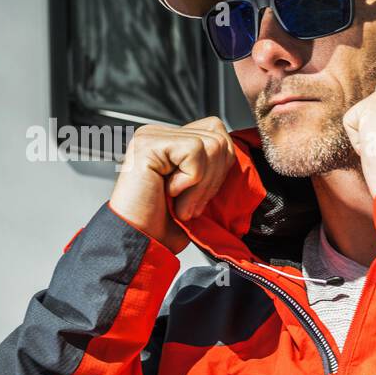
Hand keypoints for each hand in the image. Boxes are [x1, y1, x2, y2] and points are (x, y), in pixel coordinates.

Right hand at [110, 117, 235, 253]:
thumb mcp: (199, 190)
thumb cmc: (165, 223)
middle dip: (214, 179)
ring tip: (181, 203)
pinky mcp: (148, 144)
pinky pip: (194, 151)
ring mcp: (152, 136)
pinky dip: (190, 180)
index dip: (220, 168)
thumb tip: (232, 151)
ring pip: (210, 144)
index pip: (217, 133)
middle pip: (218, 137)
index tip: (202, 196)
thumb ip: (213, 165)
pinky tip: (170, 192)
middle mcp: (160, 134)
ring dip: (201, 184)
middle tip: (191, 204)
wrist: (143, 242)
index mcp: (172, 142)